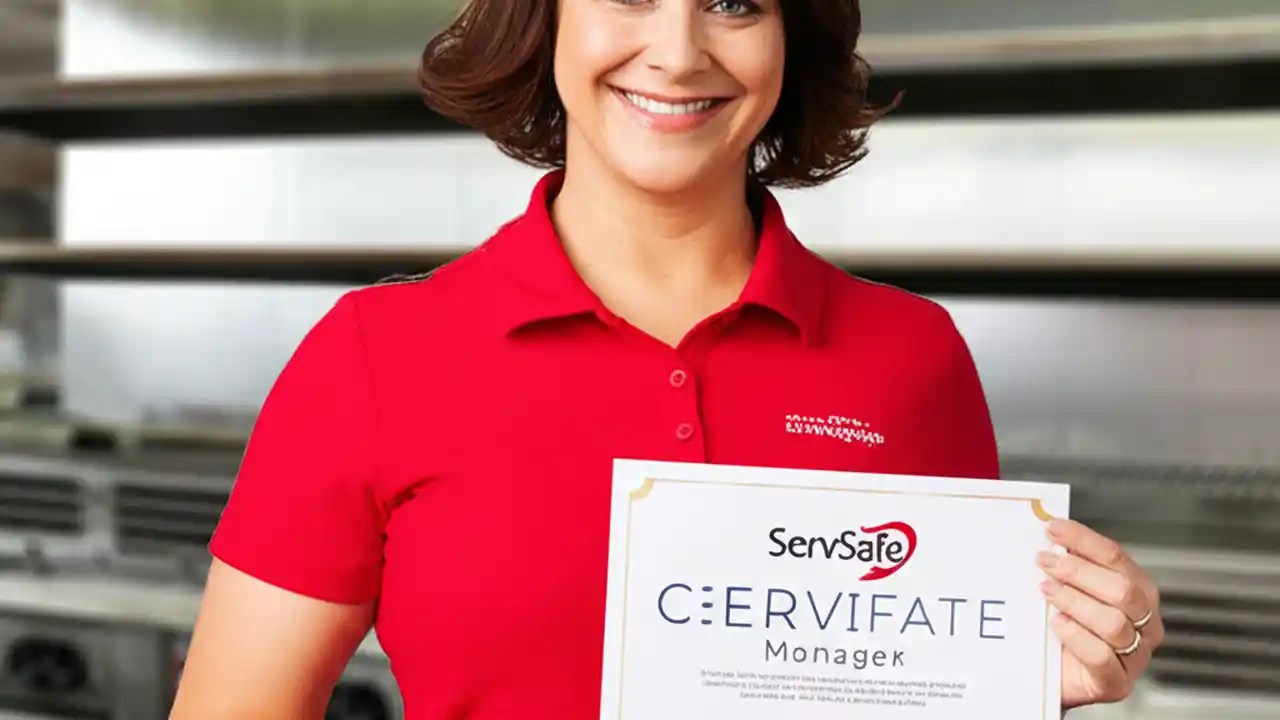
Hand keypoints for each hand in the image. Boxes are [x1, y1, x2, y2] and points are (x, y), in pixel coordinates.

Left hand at [1037, 519, 1162, 709]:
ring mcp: (1134, 655)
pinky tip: (1057, 624)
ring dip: (1074, 601)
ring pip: (1113, 622)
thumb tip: (1051, 538)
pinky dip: (1076, 636)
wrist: (1056, 676)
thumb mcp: (1070, 591)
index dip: (1084, 540)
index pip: (1117, 557)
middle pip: (1121, 589)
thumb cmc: (1067, 630)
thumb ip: (1069, 566)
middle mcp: (1144, 622)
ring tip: (1046, 591)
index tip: (1054, 529)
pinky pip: (1101, 656)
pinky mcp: (1116, 682)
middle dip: (1078, 570)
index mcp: (1138, 592)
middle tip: (1045, 562)